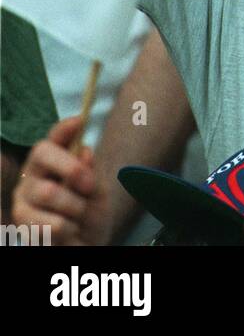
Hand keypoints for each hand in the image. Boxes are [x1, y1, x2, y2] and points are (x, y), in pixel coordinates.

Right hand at [12, 117, 110, 245]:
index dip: (64, 128)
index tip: (79, 121)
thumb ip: (91, 171)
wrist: (86, 246)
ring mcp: (23, 196)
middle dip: (72, 168)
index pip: (54, 136)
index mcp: (53, 159)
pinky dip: (68, 229)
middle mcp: (33, 172)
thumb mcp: (98, 190)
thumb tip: (84, 152)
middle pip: (42, 153)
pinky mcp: (21, 222)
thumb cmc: (90, 214)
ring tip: (78, 216)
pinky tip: (68, 232)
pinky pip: (50, 222)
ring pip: (48, 191)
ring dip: (74, 207)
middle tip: (89, 187)